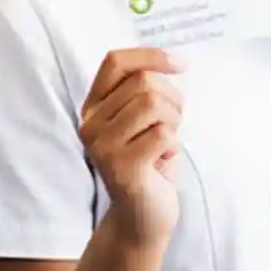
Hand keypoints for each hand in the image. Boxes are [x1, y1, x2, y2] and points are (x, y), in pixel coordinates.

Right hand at [78, 48, 185, 248]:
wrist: (144, 215)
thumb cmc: (149, 161)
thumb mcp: (142, 120)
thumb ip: (144, 91)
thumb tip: (172, 61)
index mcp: (94, 106)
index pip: (116, 62)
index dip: (150, 55)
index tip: (179, 64)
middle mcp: (90, 124)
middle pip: (143, 82)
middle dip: (173, 98)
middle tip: (174, 122)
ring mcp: (102, 146)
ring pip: (152, 104)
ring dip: (174, 120)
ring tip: (169, 139)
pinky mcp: (121, 167)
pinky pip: (162, 134)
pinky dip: (175, 144)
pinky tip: (165, 158)